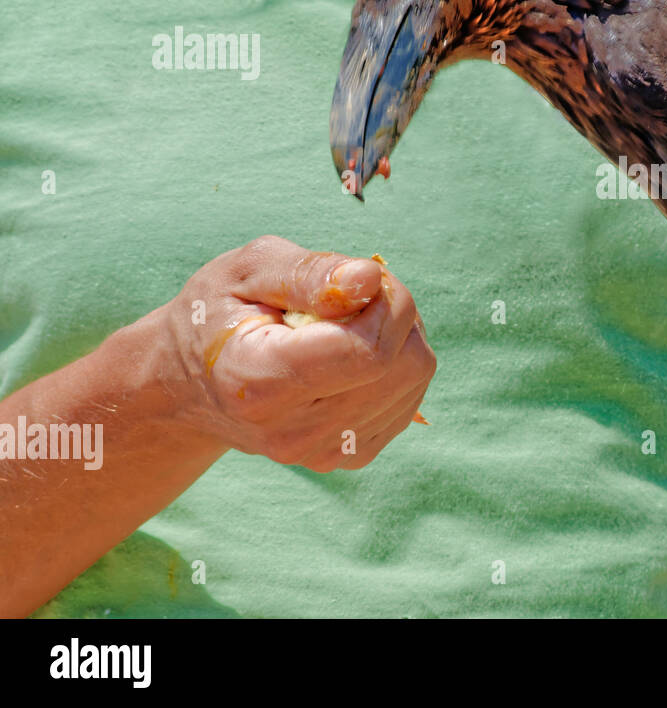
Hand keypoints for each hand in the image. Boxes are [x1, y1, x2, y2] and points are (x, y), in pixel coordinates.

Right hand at [157, 235, 435, 470]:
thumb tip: (369, 280)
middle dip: (397, 314)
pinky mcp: (347, 456)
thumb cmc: (219, 315)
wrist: (190, 386)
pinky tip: (354, 354)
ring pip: (415, 380)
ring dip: (400, 337)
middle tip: (356, 296)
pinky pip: (409, 400)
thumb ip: (308, 273)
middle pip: (403, 367)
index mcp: (257, 381)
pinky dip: (397, 366)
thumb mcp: (246, 271)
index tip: (362, 280)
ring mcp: (320, 452)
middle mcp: (290, 431)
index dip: (387, 304)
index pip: (369, 353)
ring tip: (349, 323)